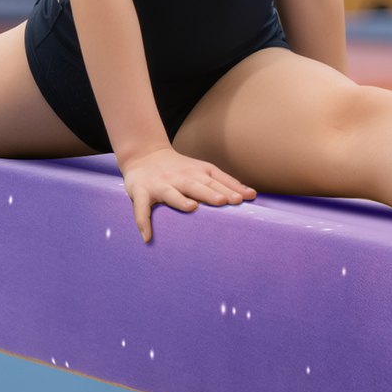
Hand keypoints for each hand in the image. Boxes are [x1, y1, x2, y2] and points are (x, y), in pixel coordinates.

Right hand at [118, 145, 256, 243]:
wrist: (143, 154)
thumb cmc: (180, 168)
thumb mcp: (202, 169)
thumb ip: (224, 181)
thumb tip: (251, 194)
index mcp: (196, 172)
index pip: (215, 180)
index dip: (229, 188)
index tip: (245, 197)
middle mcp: (179, 177)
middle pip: (196, 185)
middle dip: (210, 193)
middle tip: (225, 201)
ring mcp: (160, 184)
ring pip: (171, 193)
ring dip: (180, 200)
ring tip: (192, 208)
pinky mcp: (140, 191)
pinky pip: (141, 208)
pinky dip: (143, 222)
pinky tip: (147, 236)